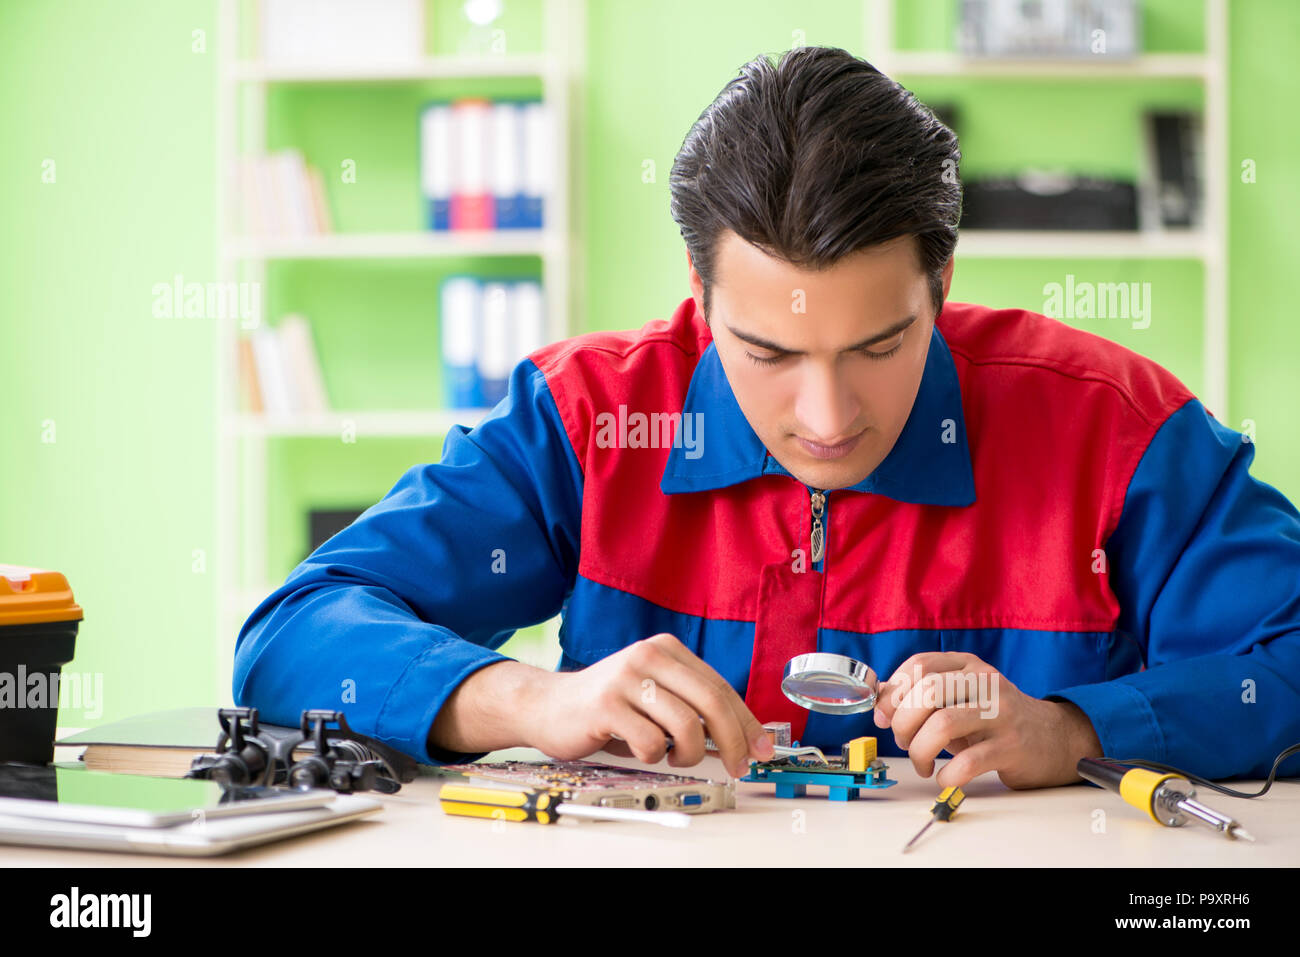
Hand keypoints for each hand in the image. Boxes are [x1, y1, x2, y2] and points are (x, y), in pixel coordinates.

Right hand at [525, 633, 774, 777]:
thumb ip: (692, 708)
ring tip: (675, 757)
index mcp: (666, 649)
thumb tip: (743, 740)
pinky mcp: (606, 704)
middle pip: (710, 702)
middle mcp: (648, 655)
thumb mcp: (654, 696)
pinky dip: (653, 757)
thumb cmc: (608, 707)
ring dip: (688, 753)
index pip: (720, 687)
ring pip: (685, 725)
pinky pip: (650, 742)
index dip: (746, 721)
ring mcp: (626, 678)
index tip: (761, 748)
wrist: (548, 706)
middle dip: (733, 741)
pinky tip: (643, 751)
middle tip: (737, 766)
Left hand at [871, 652, 1102, 789]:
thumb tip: (879, 705)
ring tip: (922, 762)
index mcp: (967, 666)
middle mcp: (985, 683)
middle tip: (905, 742)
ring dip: (920, 750)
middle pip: (928, 693)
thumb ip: (921, 696)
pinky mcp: (1012, 747)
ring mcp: (1001, 714)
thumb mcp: (959, 696)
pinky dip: (946, 774)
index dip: (893, 693)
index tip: (884, 717)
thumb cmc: (993, 719)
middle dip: (904, 723)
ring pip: (943, 724)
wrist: (1053, 738)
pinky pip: (968, 762)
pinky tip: (944, 777)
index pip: (920, 665)